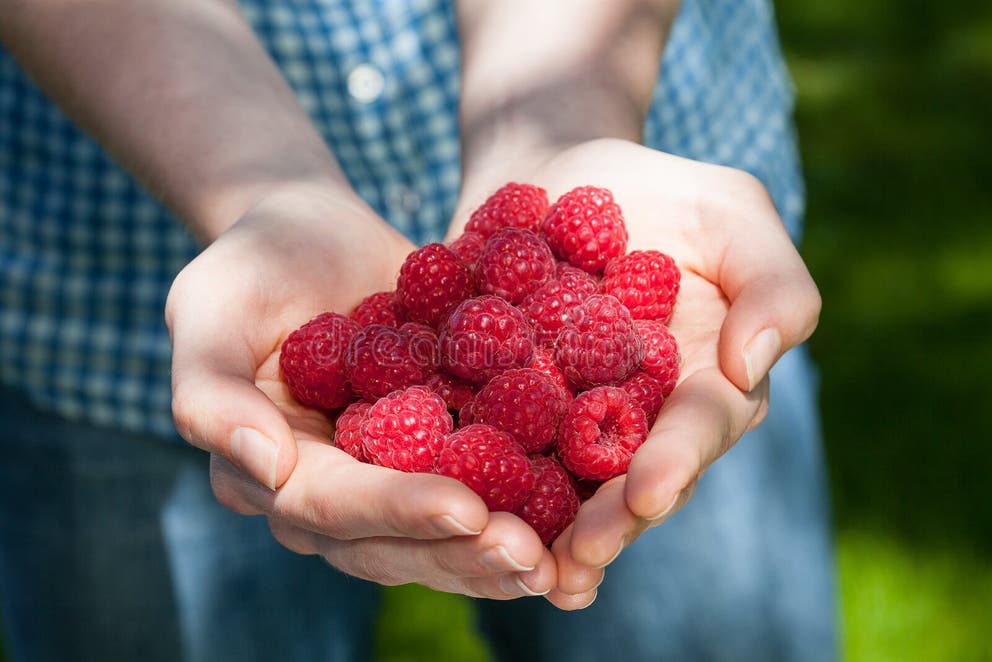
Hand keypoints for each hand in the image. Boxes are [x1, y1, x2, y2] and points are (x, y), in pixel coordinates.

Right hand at [166, 185, 556, 597]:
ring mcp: (388, 476)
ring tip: (567, 563)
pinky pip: (483, 487)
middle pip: (394, 541)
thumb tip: (264, 467)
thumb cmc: (251, 262)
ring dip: (502, 553)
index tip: (465, 507)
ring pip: (444, 535)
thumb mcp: (210, 309)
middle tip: (533, 557)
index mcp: (273, 471)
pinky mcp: (438, 449)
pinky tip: (582, 522)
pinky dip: (531, 509)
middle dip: (463, 553)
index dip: (395, 510)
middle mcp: (332, 492)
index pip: (331, 505)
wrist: (311, 233)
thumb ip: (209, 391)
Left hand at [452, 138, 820, 607]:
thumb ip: (772, 285)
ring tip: (512, 562)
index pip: (694, 433)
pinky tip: (441, 503)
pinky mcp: (499, 402)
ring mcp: (563, 418)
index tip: (648, 492)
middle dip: (604, 522)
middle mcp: (635, 419)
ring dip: (536, 528)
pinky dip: (467, 472)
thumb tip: (753, 363)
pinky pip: (483, 442)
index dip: (674, 465)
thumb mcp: (732, 215)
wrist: (557, 169)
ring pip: (556, 483)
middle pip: (623, 480)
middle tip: (575, 561)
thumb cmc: (660, 192)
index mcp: (701, 387)